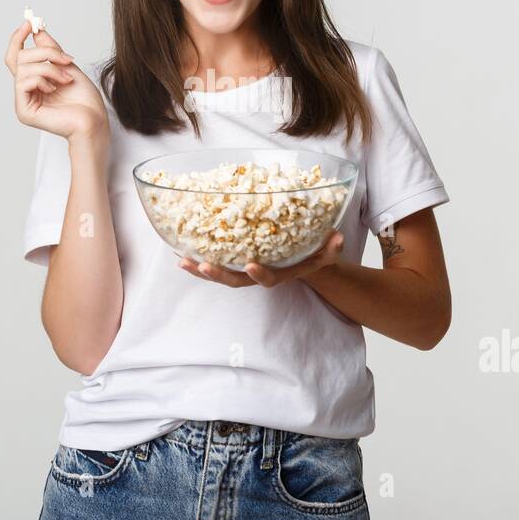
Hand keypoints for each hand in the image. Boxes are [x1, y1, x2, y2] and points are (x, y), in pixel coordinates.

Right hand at [4, 19, 108, 139]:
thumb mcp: (67, 66)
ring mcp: (23, 101)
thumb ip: (50, 50)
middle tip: (66, 59)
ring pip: (24, 68)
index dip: (19, 38)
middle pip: (20, 57)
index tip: (30, 23)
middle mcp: (25, 91)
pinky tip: (55, 90)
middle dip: (45, 53)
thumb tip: (37, 30)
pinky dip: (43, 80)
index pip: (16, 56)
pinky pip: (24, 82)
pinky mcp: (24, 111)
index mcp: (34, 81)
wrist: (95, 121)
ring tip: (67, 79)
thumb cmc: (85, 100)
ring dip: (50, 68)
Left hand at [176, 230, 344, 287]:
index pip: (269, 279)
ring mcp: (245, 271)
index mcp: (280, 274)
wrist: (303, 261)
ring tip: (183, 261)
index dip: (259, 274)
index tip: (250, 265)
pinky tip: (182, 253)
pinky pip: (216, 264)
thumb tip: (337, 238)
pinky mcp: (235, 263)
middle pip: (236, 281)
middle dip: (218, 275)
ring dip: (201, 270)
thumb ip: (331, 248)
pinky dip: (199, 261)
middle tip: (203, 265)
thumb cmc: (314, 254)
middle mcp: (259, 275)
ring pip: (220, 275)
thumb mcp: (327, 251)